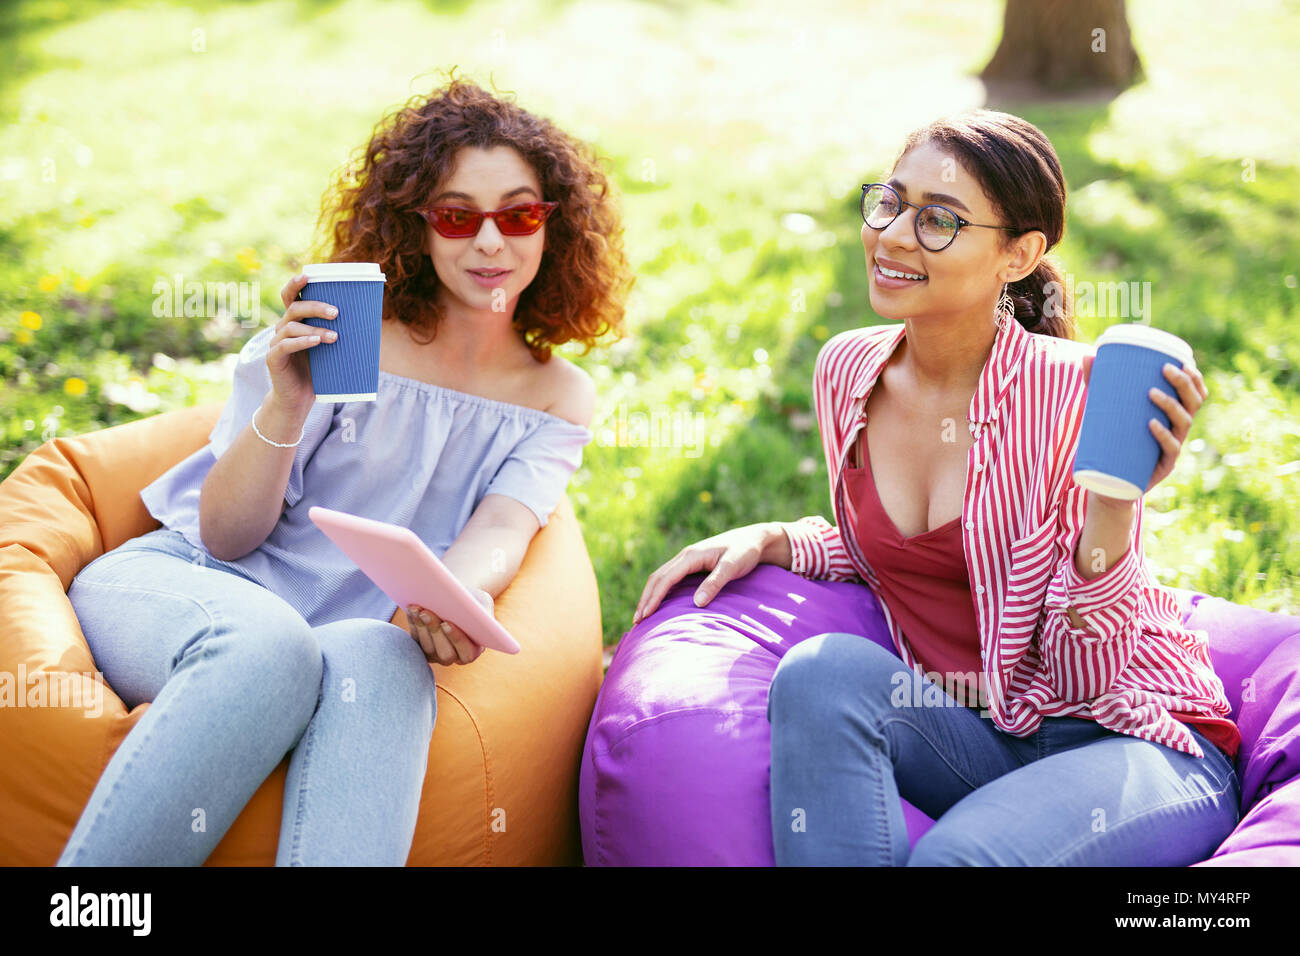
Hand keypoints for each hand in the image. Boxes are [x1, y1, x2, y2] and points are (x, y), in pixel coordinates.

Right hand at [267, 273, 338, 414]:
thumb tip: (371, 323)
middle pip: (294, 308)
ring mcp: (276, 343)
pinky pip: (285, 346)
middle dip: (315, 306)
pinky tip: (317, 342)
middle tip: (336, 312)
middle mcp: (283, 328)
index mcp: (295, 322)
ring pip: (292, 326)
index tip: (308, 276)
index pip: (290, 296)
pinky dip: (302, 342)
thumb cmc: (317, 372)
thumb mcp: (330, 351)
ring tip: (335, 337)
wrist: (298, 399)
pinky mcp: (273, 358)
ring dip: (315, 329)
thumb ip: (339, 334)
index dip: (296, 284)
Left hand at [406, 588, 492, 665]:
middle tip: (427, 613)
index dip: (457, 639)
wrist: (456, 598)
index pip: (468, 653)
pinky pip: (416, 643)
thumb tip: (473, 614)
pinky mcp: (422, 649)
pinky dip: (413, 625)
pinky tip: (412, 610)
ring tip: (417, 608)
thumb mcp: (482, 602)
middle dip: (435, 633)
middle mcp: (456, 657)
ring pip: (428, 649)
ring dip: (421, 627)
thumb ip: (483, 612)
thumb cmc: (472, 600)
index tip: (446, 623)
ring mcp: (437, 655)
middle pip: (445, 654)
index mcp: (475, 649)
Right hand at [631, 523, 781, 626]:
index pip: (665, 579)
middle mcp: (684, 556)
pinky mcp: (692, 565)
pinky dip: (659, 591)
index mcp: (690, 556)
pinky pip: (669, 578)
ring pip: (660, 578)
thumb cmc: (745, 552)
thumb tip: (697, 604)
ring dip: (649, 596)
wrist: (755, 539)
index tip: (644, 615)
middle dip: (645, 599)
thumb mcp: (732, 567)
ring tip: (642, 615)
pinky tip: (658, 604)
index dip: (653, 598)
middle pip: (656, 578)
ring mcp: (687, 560)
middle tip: (636, 621)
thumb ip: (715, 583)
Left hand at [1081, 352, 1208, 498]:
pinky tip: (1152, 424)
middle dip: (1184, 384)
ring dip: (1172, 405)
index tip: (1182, 361)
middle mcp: (1177, 431)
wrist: (1110, 484)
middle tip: (1165, 369)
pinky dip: (1162, 435)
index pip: (1194, 395)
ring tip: (1152, 393)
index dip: (1194, 379)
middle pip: (1193, 404)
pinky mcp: (1162, 466)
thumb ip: (1097, 384)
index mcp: (1172, 416)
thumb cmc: (1112, 441)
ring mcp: (1172, 448)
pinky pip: (1170, 449)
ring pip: (1184, 423)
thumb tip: (1087, 355)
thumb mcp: (1105, 411)